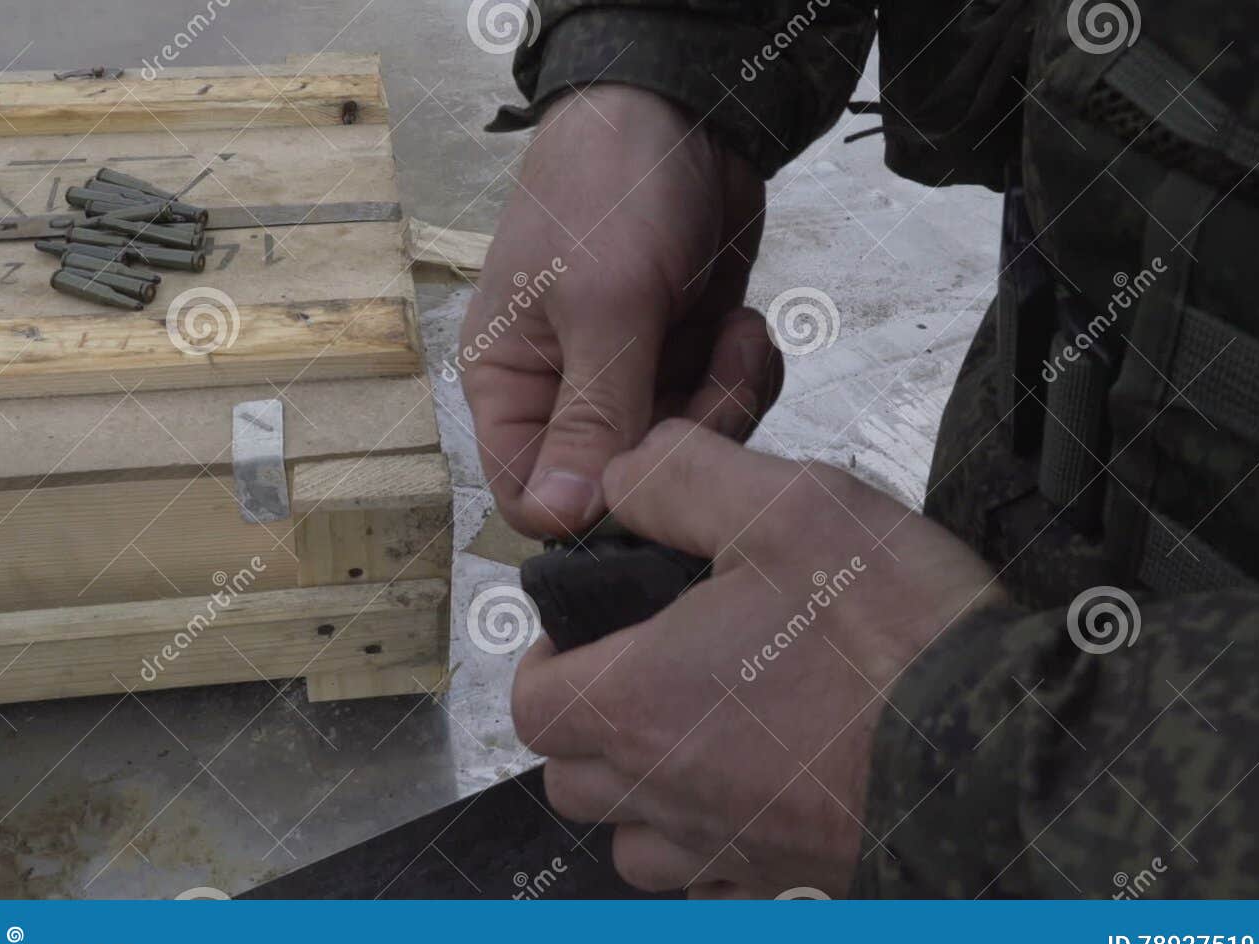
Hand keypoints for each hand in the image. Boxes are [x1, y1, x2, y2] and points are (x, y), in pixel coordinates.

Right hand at [459, 85, 779, 536]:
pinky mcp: (688, 361)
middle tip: (717, 379)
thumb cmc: (612, 185)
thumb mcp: (603, 303)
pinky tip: (745, 328)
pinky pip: (725, 411)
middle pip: (624, 485)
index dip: (593, 507)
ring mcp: (633, 380)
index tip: (654, 470)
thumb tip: (560, 518)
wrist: (687, 110)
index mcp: (511, 384)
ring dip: (728, 404)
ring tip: (735, 337)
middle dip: (684, 444)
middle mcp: (565, 394)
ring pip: (685, 454)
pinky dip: (747, 379)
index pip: (532, 498)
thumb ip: (592, 416)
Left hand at [512, 422, 1006, 895]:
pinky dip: (721, 846)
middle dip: (593, 726)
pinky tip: (769, 794)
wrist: (1007, 747)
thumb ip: (680, 478)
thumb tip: (621, 477)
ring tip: (710, 735)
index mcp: (640, 704)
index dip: (548, 662)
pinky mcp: (789, 890)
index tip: (588, 634)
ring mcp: (727, 856)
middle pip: (574, 780)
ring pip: (640, 845)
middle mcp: (666, 796)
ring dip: (649, 795)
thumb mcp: (787, 506)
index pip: (532, 704)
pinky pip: (717, 887)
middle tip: (653, 672)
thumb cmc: (895, 635)